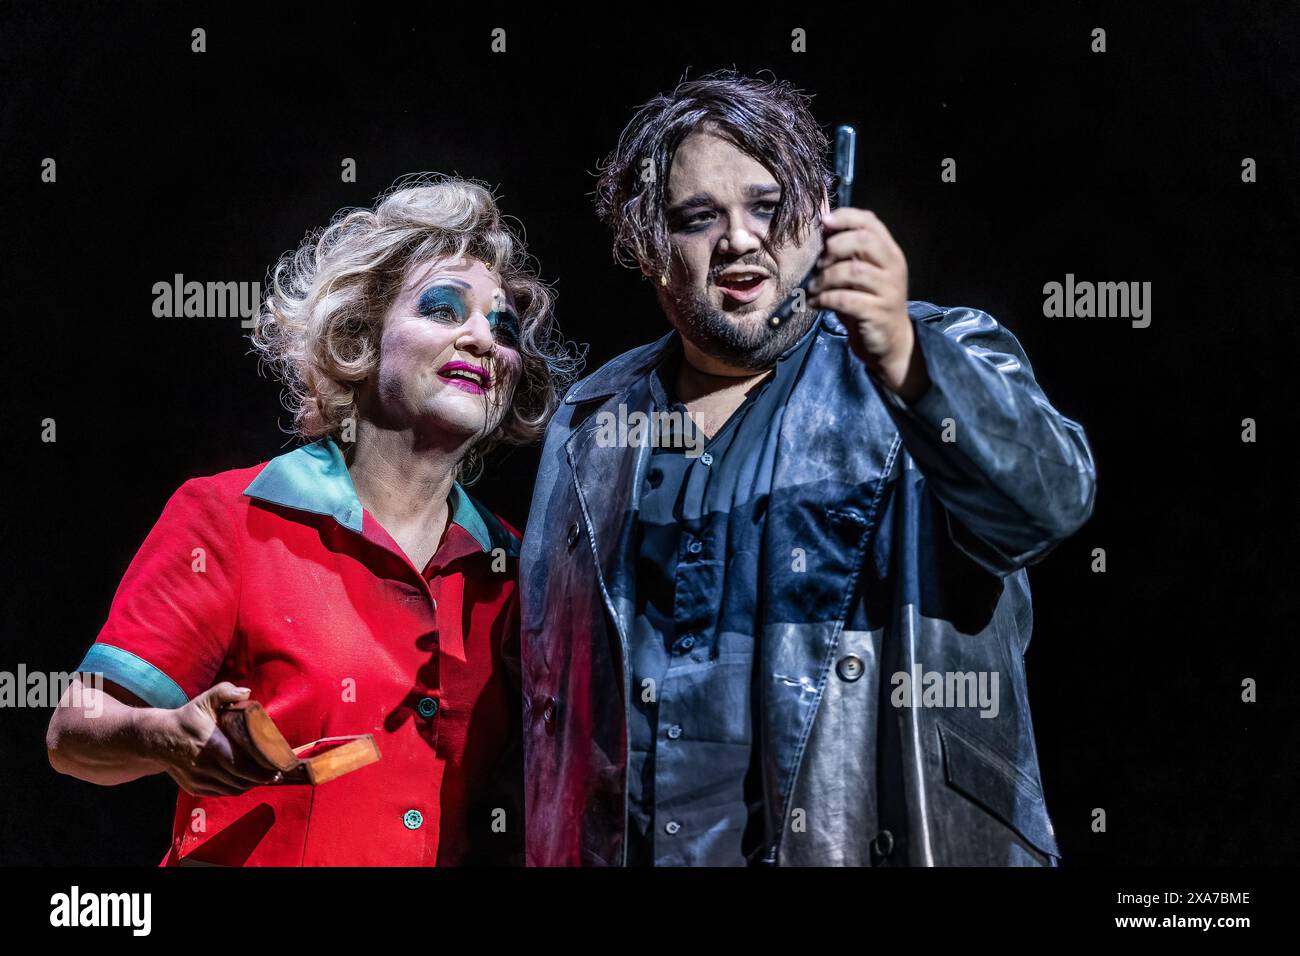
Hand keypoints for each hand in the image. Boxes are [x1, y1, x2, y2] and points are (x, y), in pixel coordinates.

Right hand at [153, 682, 280, 795]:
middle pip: (240, 780)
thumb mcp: (206, 700)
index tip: (277, 768)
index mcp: (212, 746)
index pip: (242, 765)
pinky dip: (236, 789)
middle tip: (276, 773)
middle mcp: (205, 766)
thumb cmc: (188, 718)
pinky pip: (221, 792)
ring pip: (232, 789)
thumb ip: (226, 692)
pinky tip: (246, 781)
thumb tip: (247, 692)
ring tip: (264, 777)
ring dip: (250, 785)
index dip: (261, 771)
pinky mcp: (195, 787)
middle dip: (261, 778)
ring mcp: (199, 780)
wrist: (160, 738)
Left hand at [808, 208, 928, 400]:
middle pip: (864, 241)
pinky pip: (846, 299)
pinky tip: (816, 303)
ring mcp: (888, 291)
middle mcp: (893, 267)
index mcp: (889, 252)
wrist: (889, 342)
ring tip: (814, 287)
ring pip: (853, 271)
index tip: (824, 223)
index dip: (846, 218)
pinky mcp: (877, 313)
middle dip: (834, 248)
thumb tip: (824, 224)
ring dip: (825, 277)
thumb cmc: (869, 303)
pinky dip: (825, 299)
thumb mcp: (860, 273)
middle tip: (819, 264)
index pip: (870, 222)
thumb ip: (847, 251)